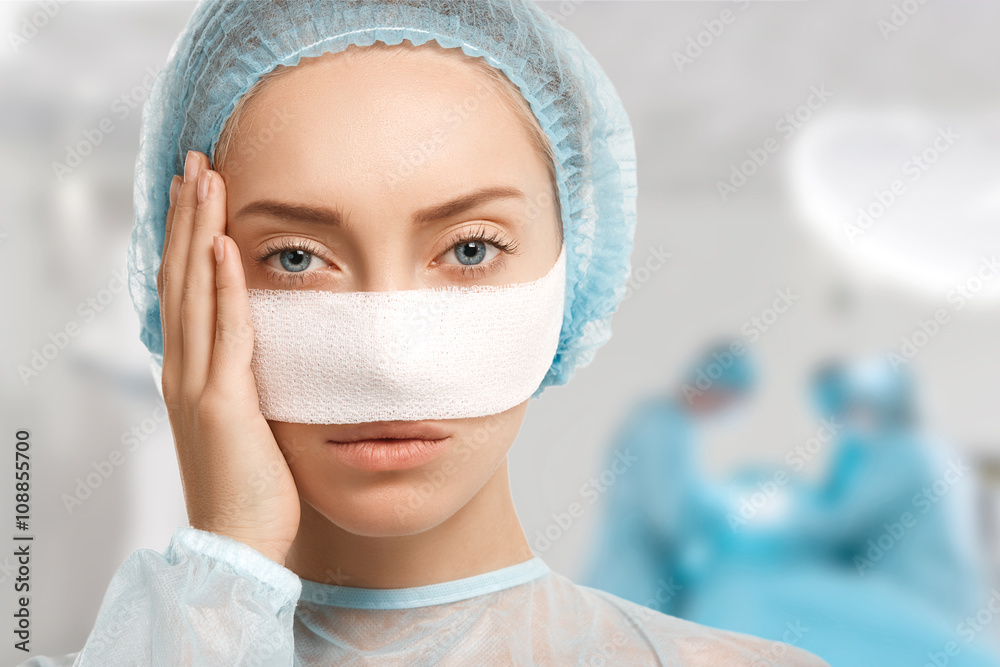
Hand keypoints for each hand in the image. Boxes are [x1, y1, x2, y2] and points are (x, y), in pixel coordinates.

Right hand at [157, 150, 300, 565]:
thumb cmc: (252, 485)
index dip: (188, 236)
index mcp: (191, 371)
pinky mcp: (222, 403)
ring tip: (206, 179)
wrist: (238, 543)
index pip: (185, 288)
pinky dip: (221, 287)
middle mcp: (185, 369)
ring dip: (199, 232)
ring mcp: (198, 384)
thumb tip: (262, 347)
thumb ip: (246, 378)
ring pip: (194, 292)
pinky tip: (222, 246)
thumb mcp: (247, 418)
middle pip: (181, 276)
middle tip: (195, 162)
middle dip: (188, 216)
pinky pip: (224, 334)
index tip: (199, 191)